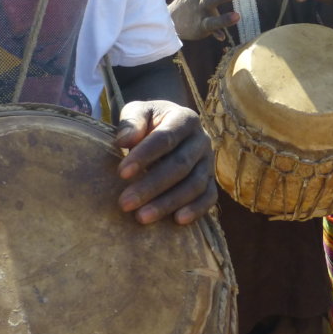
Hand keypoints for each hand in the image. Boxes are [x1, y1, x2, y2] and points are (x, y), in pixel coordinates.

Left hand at [114, 99, 216, 224]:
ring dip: (169, 203)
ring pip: (194, 184)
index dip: (144, 155)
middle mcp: (201, 140)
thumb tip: (125, 141)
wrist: (167, 128)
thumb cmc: (147, 123)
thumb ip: (130, 122)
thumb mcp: (137, 113)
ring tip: (141, 217)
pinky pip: (209, 197)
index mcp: (185, 119)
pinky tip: (177, 220)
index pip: (166, 138)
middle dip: (151, 186)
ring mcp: (208, 162)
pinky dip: (196, 209)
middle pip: (180, 165)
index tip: (121, 173)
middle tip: (125, 203)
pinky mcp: (211, 181)